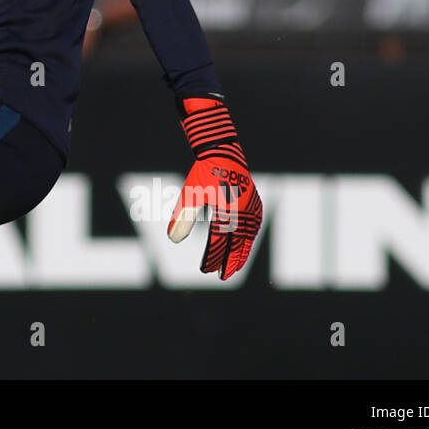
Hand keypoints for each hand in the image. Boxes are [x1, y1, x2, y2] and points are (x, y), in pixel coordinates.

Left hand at [167, 94, 262, 279]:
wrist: (223, 151)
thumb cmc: (204, 172)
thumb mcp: (190, 194)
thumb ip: (181, 217)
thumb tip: (172, 240)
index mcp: (227, 211)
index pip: (219, 243)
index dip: (212, 258)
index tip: (205, 270)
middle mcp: (243, 212)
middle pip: (238, 245)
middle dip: (230, 262)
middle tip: (222, 277)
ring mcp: (252, 208)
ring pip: (248, 238)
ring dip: (241, 253)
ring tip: (234, 266)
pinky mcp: (255, 203)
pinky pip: (254, 227)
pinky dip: (249, 239)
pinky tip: (244, 245)